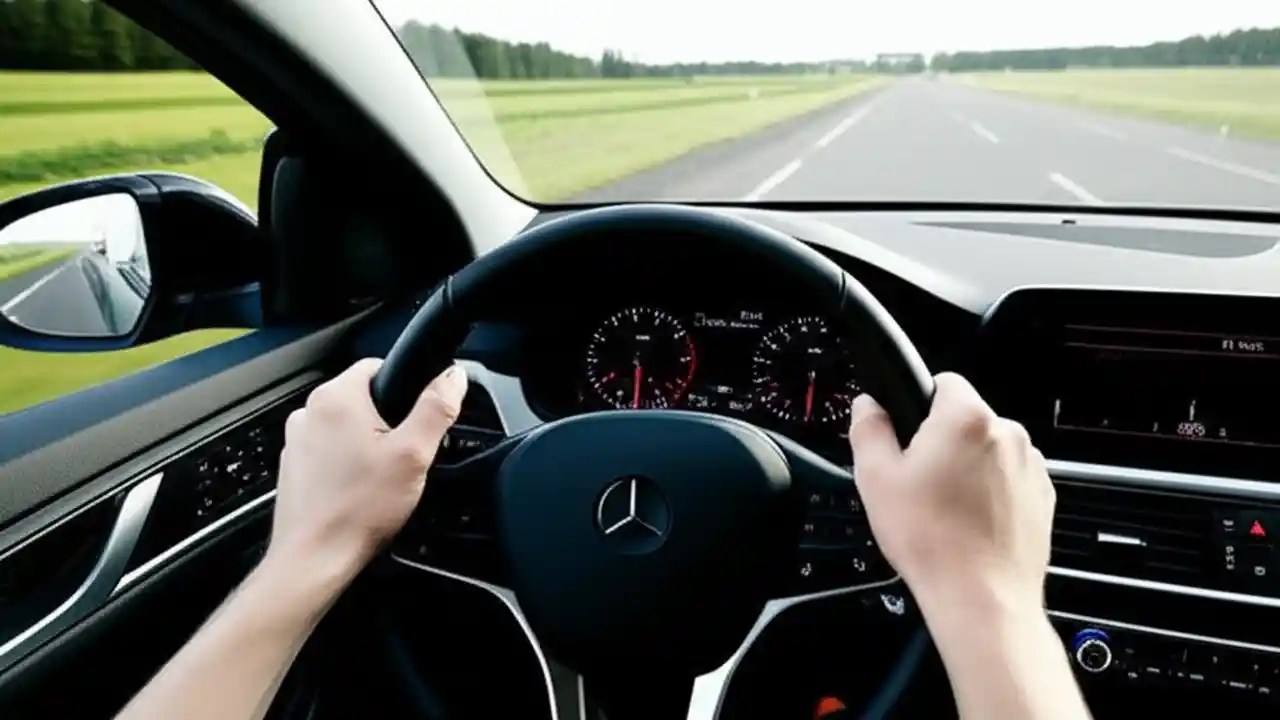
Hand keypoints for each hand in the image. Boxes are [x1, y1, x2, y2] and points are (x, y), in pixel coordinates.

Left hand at [265, 359, 467, 586]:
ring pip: (346, 427)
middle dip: (387, 422)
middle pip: (363, 398)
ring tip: (379, 479)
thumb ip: (436, 408)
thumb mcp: (413, 455)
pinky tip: (359, 491)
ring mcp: (296, 440)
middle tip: (402, 457)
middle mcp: (308, 412)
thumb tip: (452, 377)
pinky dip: (346, 465)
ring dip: (365, 444)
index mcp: (337, 397)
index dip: (405, 389)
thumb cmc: (359, 510)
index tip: (416, 420)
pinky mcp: (293, 466)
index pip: (378, 366)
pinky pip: (329, 452)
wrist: (315, 558)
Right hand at [848, 373, 1054, 615]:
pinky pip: (1008, 478)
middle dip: (942, 440)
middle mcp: (1007, 434)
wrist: (981, 597)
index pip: (942, 381)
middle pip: (965, 418)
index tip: (907, 434)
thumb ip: (868, 428)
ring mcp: (1030, 466)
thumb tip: (868, 406)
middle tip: (918, 481)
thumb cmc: (932, 541)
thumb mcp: (875, 479)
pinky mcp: (1041, 495)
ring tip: (945, 508)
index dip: (918, 404)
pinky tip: (968, 521)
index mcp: (965, 418)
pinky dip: (990, 491)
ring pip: (987, 449)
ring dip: (968, 466)